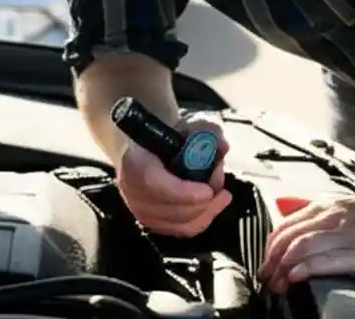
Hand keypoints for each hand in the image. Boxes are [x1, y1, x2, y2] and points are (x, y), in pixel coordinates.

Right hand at [115, 113, 230, 236]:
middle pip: (171, 210)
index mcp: (134, 161)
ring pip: (179, 223)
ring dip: (206, 211)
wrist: (142, 146)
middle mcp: (132, 191)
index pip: (153, 184)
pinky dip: (201, 220)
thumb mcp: (186, 124)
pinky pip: (181, 229)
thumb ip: (206, 132)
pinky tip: (213, 206)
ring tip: (221, 196)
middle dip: (204, 202)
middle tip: (221, 187)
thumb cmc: (165, 135)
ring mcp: (140, 210)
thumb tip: (222, 147)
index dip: (183, 193)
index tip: (208, 191)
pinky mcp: (151, 222)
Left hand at [257, 197, 354, 293]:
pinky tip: (295, 277)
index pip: (284, 225)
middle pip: (288, 237)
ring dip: (283, 267)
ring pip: (302, 247)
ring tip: (277, 283)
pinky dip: (304, 268)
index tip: (265, 263)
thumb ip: (312, 213)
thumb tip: (282, 209)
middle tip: (266, 277)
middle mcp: (331, 218)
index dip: (269, 247)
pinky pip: (324, 260)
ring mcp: (345, 236)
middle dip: (271, 260)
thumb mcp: (340, 209)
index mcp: (324, 207)